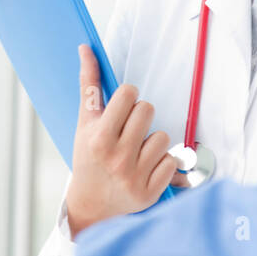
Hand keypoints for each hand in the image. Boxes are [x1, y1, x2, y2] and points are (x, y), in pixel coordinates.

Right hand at [66, 45, 181, 236]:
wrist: (91, 206)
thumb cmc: (88, 158)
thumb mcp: (84, 123)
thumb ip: (88, 85)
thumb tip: (86, 48)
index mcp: (99, 138)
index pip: (128, 94)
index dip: (128, 96)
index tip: (122, 107)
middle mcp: (117, 158)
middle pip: (147, 109)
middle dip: (139, 116)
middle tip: (128, 130)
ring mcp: (135, 177)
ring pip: (163, 135)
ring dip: (152, 140)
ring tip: (136, 151)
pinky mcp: (151, 193)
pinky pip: (172, 160)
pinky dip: (162, 162)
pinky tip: (146, 168)